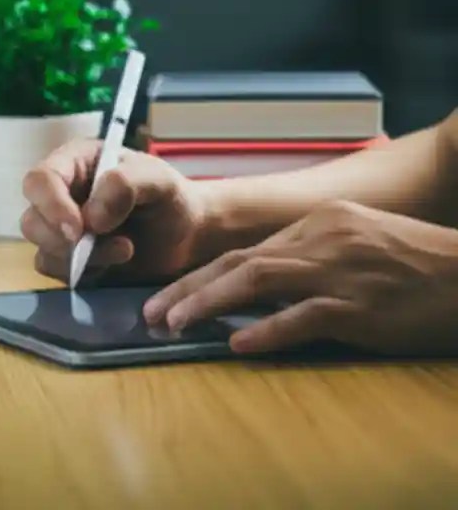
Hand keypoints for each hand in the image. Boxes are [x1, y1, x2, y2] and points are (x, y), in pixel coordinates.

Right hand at [21, 139, 209, 284]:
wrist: (185, 236)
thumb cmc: (169, 198)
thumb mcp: (158, 181)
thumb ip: (125, 185)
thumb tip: (91, 218)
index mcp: (73, 163)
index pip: (39, 180)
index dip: (51, 205)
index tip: (79, 230)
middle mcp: (59, 195)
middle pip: (32, 220)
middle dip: (67, 240)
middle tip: (118, 245)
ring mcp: (60, 230)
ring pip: (42, 250)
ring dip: (83, 259)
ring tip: (126, 250)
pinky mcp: (67, 260)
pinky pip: (56, 272)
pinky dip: (84, 273)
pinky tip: (114, 264)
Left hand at [143, 201, 457, 355]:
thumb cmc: (418, 265)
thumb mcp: (358, 243)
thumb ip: (310, 256)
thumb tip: (260, 282)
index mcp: (318, 223)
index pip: (245, 250)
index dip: (200, 275)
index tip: (165, 297)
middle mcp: (321, 240)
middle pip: (238, 262)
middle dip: (188, 288)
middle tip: (150, 314)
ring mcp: (340, 272)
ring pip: (257, 281)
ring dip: (208, 303)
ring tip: (174, 324)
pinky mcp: (361, 306)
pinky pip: (303, 318)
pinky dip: (267, 331)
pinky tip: (237, 345)